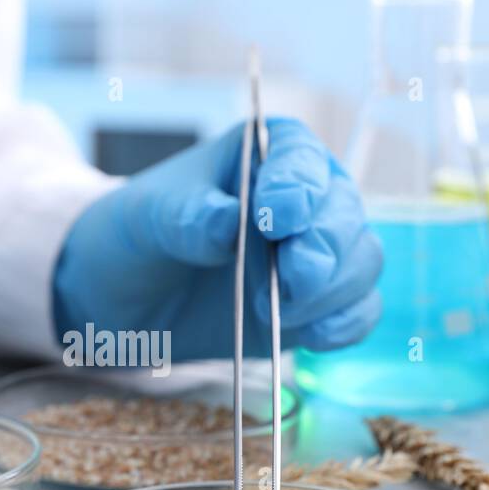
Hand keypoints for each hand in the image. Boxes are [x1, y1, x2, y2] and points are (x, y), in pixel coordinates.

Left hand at [53, 118, 381, 358]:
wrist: (128, 296)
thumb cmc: (140, 234)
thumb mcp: (146, 218)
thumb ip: (186, 218)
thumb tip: (226, 223)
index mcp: (266, 154)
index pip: (300, 159)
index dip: (298, 186)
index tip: (277, 217)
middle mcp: (306, 198)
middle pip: (343, 213)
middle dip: (324, 246)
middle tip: (295, 275)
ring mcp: (315, 253)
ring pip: (360, 262)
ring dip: (333, 290)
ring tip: (283, 310)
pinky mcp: (317, 304)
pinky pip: (356, 311)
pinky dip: (344, 324)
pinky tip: (314, 336)